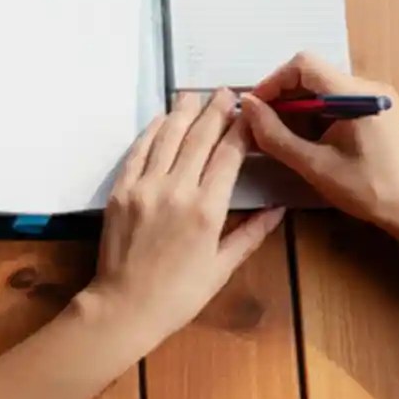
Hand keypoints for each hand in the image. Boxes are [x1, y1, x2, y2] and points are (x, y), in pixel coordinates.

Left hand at [91, 90, 285, 344]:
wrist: (125, 306)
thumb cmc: (178, 295)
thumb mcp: (222, 267)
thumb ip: (250, 233)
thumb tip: (278, 208)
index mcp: (208, 210)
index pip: (228, 155)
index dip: (240, 129)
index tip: (249, 113)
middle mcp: (177, 190)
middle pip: (199, 138)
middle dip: (215, 111)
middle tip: (225, 92)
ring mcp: (145, 188)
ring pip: (167, 138)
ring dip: (182, 113)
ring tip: (194, 95)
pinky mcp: (121, 191)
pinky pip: (138, 152)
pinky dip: (150, 132)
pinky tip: (161, 120)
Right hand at [239, 52, 398, 228]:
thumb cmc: (367, 190)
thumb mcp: (313, 165)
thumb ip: (274, 134)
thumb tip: (247, 106)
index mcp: (357, 95)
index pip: (304, 65)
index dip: (273, 81)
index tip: (255, 107)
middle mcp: (368, 87)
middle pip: (312, 74)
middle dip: (282, 96)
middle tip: (262, 123)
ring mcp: (375, 96)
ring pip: (322, 86)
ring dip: (296, 106)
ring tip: (280, 134)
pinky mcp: (376, 108)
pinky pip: (335, 99)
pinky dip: (313, 113)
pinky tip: (305, 137)